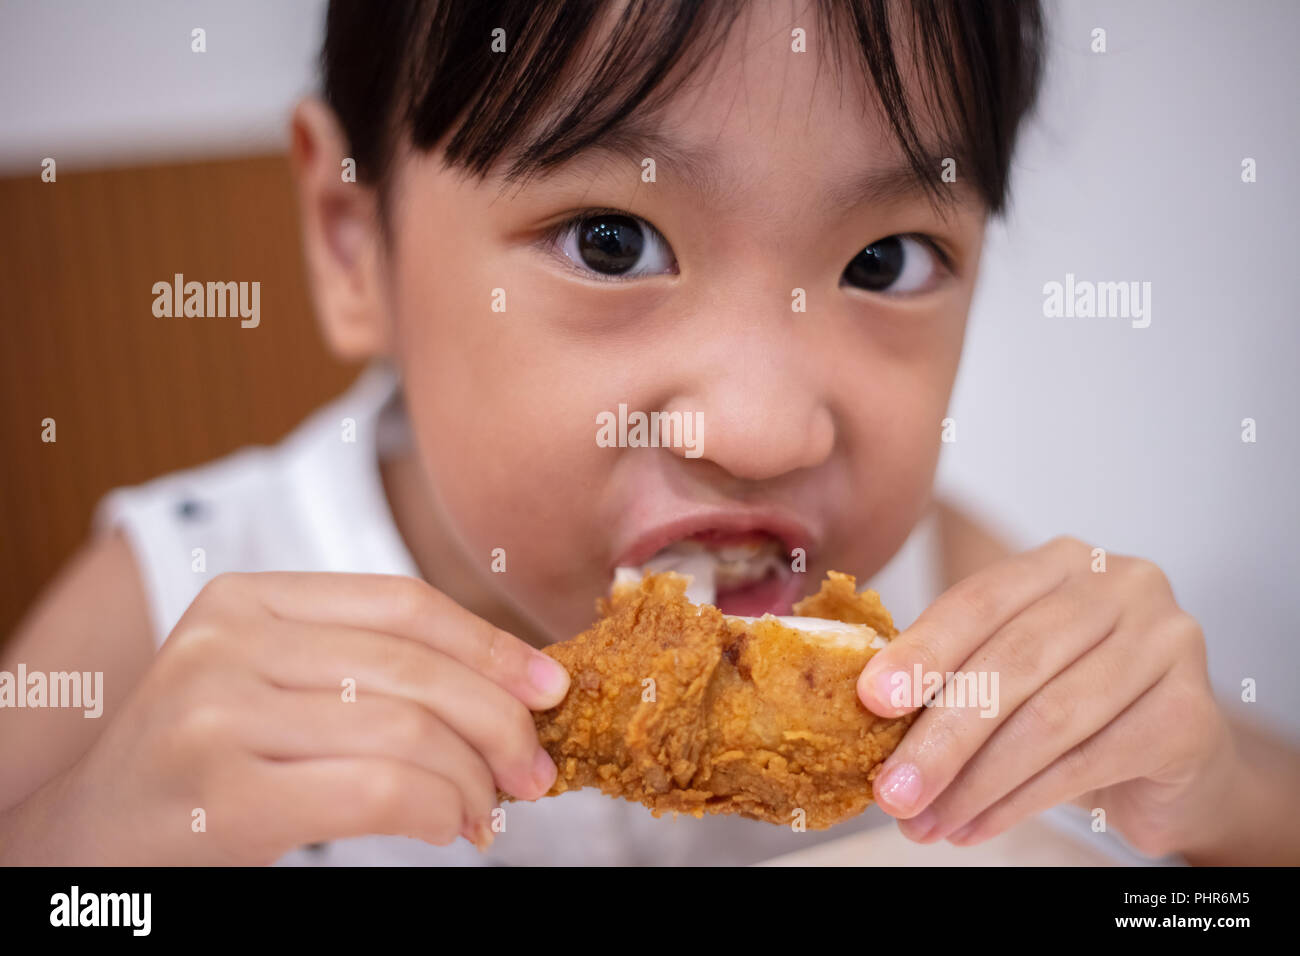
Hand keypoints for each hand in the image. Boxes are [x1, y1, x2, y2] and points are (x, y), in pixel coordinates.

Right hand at [1, 572, 568, 864]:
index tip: (548, 686)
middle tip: (535, 768)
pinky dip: (438, 810)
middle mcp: (226, 641)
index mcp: (246, 598)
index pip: (403, 603)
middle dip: (499, 720)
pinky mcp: (222, 794)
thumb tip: (512, 690)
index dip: (490, 644)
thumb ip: (363, 670)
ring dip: (473, 779)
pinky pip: (377, 790)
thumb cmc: (203, 765)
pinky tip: (449, 828)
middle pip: (414, 667)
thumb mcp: (268, 687)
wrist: (82, 843)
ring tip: (487, 811)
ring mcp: (216, 713)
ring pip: (406, 731)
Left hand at [856, 536, 1235, 857]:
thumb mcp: (1008, 669)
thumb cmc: (1074, 702)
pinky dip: (1019, 802)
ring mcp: (1167, 643)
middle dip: (941, 735)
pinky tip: (976, 825)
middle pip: (1011, 663)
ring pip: (1048, 719)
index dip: (922, 651)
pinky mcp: (1190, 712)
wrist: (1173, 756)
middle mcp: (1122, 586)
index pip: (979, 601)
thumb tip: (867, 708)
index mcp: (1061, 561)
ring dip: (974, 781)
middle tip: (892, 789)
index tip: (870, 699)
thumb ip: (951, 671)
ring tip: (926, 822)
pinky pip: (1087, 762)